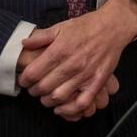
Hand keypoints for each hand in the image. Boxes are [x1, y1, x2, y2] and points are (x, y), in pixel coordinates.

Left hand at [17, 0, 136, 119]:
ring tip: (46, 96)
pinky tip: (61, 108)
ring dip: (48, 100)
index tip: (25, 80)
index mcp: (59, 50)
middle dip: (34, 91)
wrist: (113, 27)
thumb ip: (41, 37)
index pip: (32, 73)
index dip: (24, 80)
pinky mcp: (97, 82)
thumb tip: (24, 44)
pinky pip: (81, 102)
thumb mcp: (61, 27)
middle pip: (43, 87)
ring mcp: (85, 74)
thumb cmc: (86, 26)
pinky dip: (69, 109)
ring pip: (59, 97)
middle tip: (34, 89)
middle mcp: (71, 64)